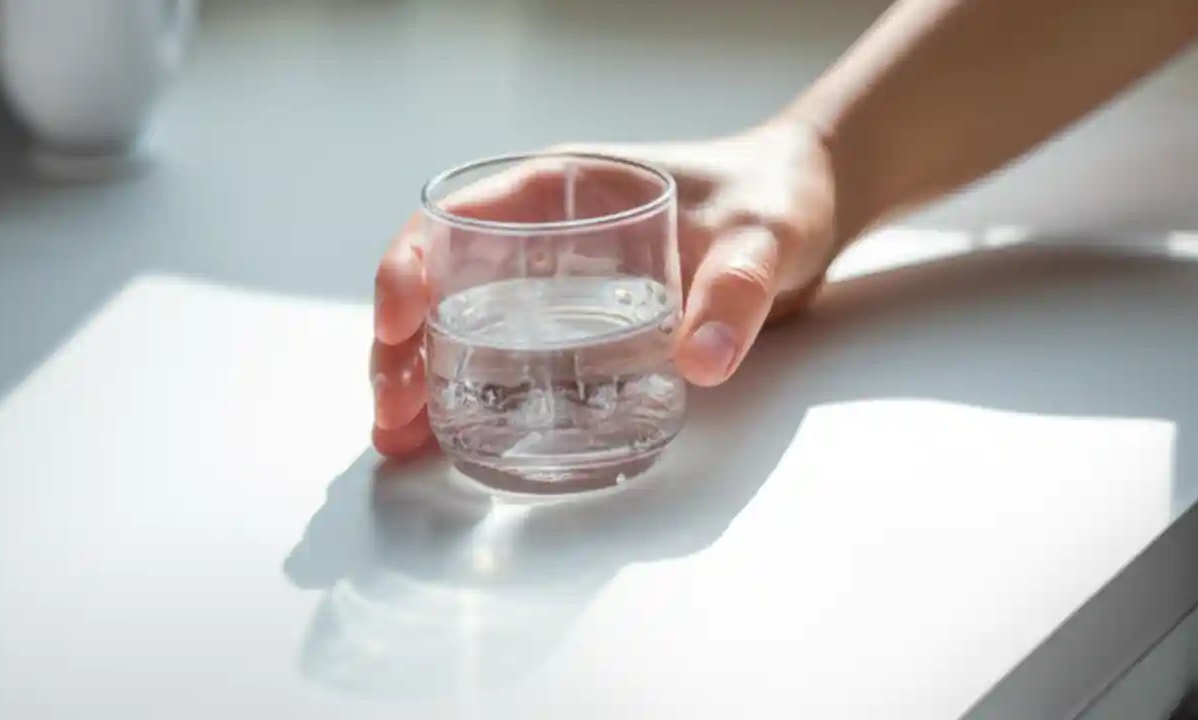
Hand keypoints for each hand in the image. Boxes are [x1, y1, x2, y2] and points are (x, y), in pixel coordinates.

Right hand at [372, 119, 841, 457]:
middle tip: (393, 417)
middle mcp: (540, 234)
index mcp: (559, 189)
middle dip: (400, 347)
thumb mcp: (764, 238)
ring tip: (402, 443)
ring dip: (422, 378)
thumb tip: (701, 362)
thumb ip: (737, 290)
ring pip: (459, 325)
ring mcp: (552, 280)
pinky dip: (470, 393)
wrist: (805, 211)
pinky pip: (505, 354)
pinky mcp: (576, 321)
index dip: (408, 269)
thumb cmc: (776, 198)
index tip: (397, 325)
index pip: (455, 220)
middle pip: (438, 284)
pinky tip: (450, 440)